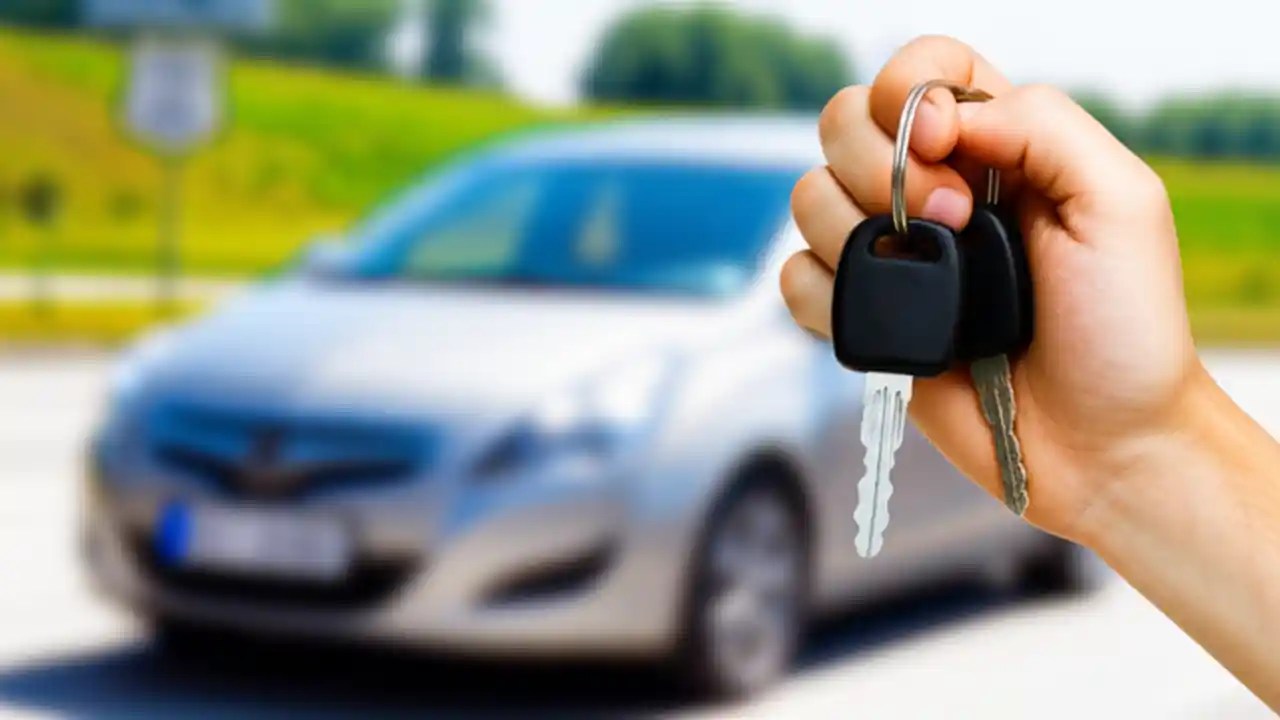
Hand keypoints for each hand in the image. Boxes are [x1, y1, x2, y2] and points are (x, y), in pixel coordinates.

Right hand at [781, 35, 1206, 542]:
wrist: (1101, 446)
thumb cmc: (1126, 332)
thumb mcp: (1119, 202)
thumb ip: (1039, 124)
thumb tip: (936, 117)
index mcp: (1000, 146)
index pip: (922, 69)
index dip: (910, 90)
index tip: (947, 147)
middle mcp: (936, 189)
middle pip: (844, 122)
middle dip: (880, 166)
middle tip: (951, 223)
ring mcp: (895, 255)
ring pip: (808, 196)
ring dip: (851, 230)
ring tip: (927, 280)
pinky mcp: (868, 317)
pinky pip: (795, 279)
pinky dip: (822, 293)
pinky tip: (884, 318)